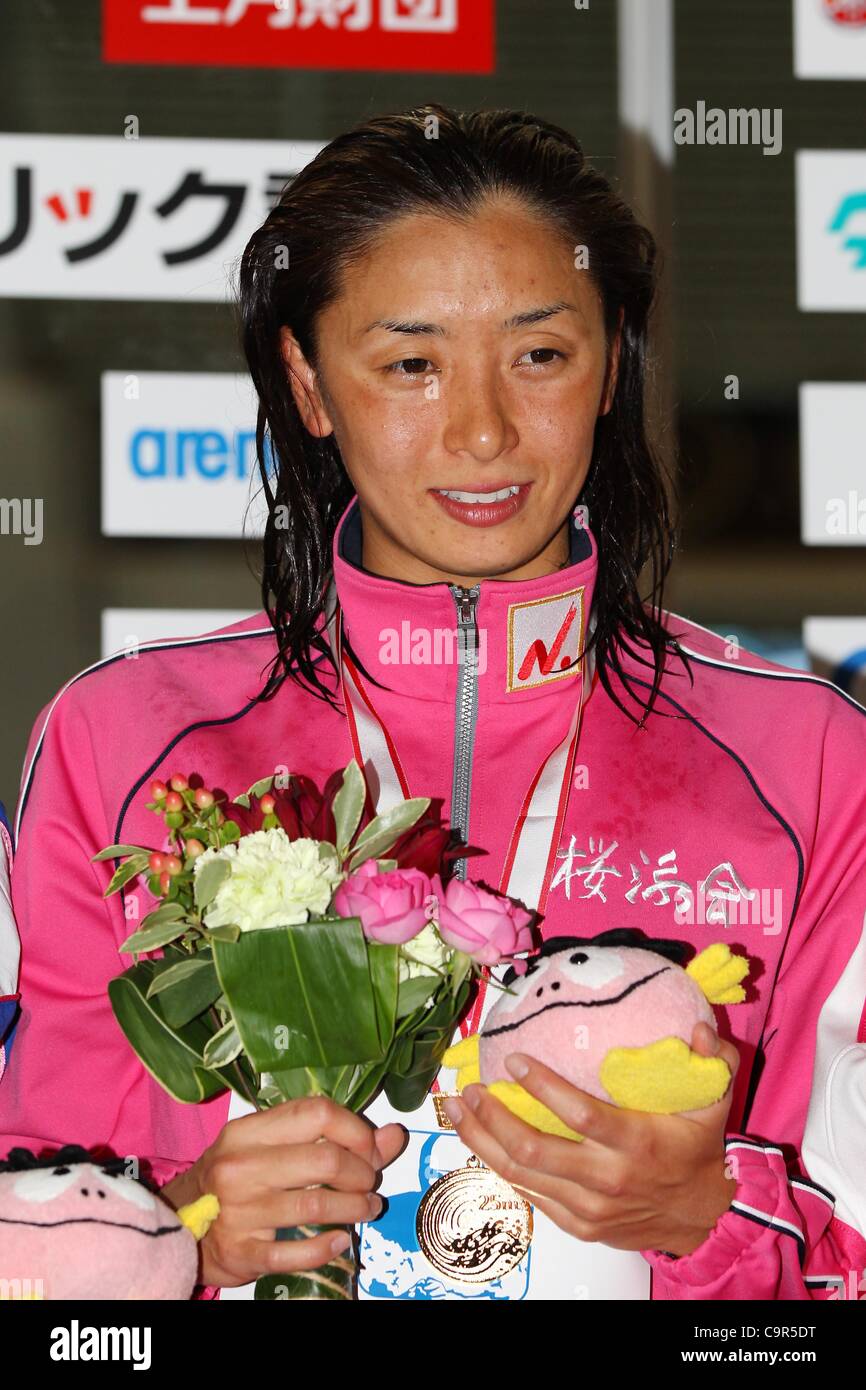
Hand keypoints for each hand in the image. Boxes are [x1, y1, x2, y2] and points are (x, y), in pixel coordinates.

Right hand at [161, 1097, 406, 1287]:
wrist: (176, 1224)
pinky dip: (327, 1248)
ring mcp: (239, 1211)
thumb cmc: (232, 1179)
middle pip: (325, 1160)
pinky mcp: (241, 1251)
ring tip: (366, 1209)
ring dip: (355, 1210)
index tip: (370, 1149)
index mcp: (248, 1131)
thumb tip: (393, 1136)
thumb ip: (332, 1139)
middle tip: (370, 1184)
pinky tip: (340, 1241)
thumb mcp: (271, 1147)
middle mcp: (241, 1166)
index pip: (317, 1113)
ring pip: (317, 1206)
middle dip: (362, 1174)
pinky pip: (296, 1253)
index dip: (356, 1131)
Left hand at [441, 1022, 739, 1257]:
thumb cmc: (697, 1149)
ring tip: (458, 1110)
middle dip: (494, 1117)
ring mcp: (589, 1207)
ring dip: (483, 1141)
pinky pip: (529, 1196)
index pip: (580, 1116)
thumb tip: (698, 1027)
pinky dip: (500, 1168)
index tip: (513, 1060)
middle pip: (535, 1150)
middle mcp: (608, 1178)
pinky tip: (480, 1142)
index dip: (543, 1087)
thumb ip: (712, 1061)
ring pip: (522, 1176)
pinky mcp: (578, 1225)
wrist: (701, 1218)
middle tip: (471, 1088)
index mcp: (637, 1142)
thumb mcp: (714, 1101)